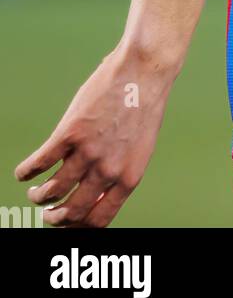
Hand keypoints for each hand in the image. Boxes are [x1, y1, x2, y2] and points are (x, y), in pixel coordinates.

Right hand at [14, 42, 174, 226]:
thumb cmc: (144, 105)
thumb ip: (120, 170)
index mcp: (129, 178)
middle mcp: (108, 171)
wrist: (144, 69)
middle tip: (47, 214)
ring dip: (39, 196)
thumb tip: (96, 192)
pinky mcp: (70, 132)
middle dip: (55, 218)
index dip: (78, 227)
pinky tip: (23, 174)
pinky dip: (27, 172)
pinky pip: (40, 162)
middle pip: (72, 211)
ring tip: (34, 193)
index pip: (98, 220)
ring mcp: (88, 152)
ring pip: (53, 190)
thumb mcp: (140, 147)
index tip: (67, 224)